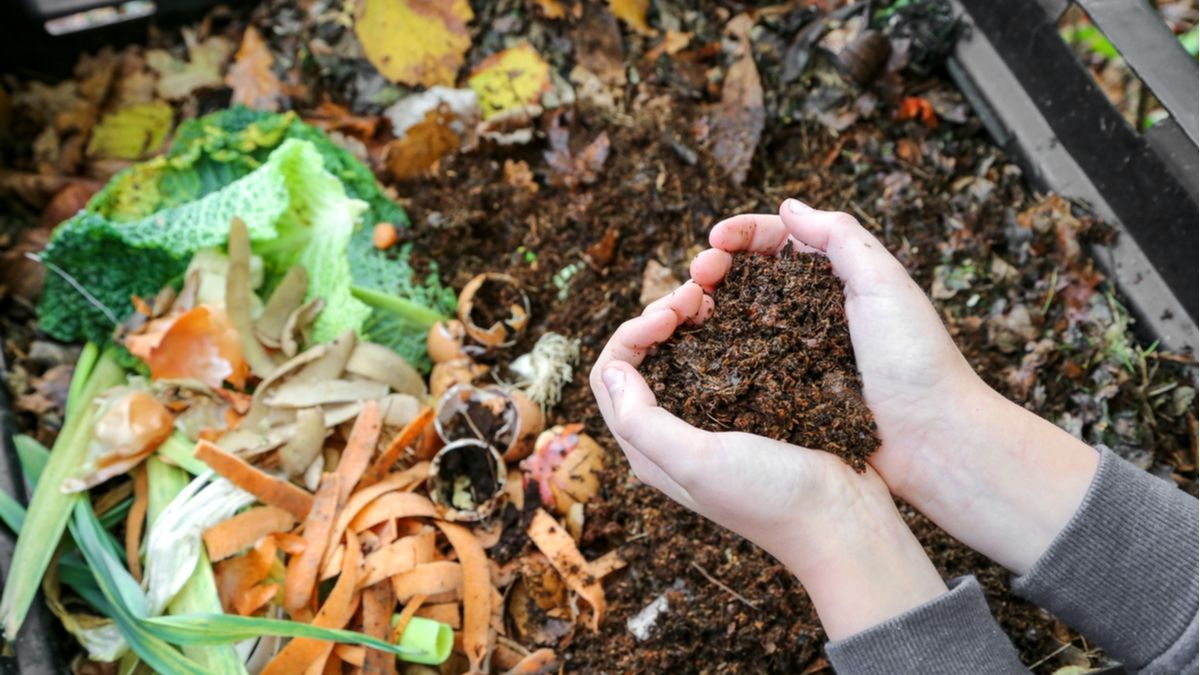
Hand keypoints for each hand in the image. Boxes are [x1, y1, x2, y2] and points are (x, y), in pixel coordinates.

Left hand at [589, 282, 947, 639]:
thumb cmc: (769, 497)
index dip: (632, 333)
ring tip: (714, 297)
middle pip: (642, 358)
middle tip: (696, 294)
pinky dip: (722, 330)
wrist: (843, 520)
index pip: (611, 374)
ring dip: (688, 319)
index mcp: (649, 449)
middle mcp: (673, 433)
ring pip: (680, 353)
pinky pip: (722, 358)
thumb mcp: (697, 463)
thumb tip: (612, 369)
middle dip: (659, 317)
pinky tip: (742, 314)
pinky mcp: (750, 408)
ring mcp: (713, 419)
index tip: (670, 314)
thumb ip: (643, 422)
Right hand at [691, 199, 1098, 573]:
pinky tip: (697, 348)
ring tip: (687, 308)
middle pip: (750, 276)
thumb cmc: (915, 359)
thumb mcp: (884, 282)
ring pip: (739, 318)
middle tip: (695, 276)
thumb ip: (840, 237)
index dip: (742, 234)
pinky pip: (744, 364)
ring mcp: (796, 353)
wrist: (932, 440)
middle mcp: (812, 311)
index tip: (714, 240)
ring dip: (708, 306)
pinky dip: (716, 350)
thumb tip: (788, 206)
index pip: (779, 241)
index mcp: (837, 278)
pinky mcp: (787, 392)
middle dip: (716, 267)